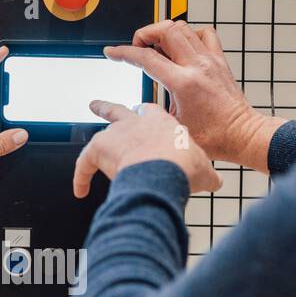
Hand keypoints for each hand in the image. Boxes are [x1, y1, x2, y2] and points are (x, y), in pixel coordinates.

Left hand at [73, 101, 221, 198]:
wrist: (167, 167)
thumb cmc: (185, 166)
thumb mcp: (204, 169)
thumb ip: (208, 174)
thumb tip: (216, 182)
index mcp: (162, 122)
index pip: (151, 113)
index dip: (146, 117)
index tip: (143, 116)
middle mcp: (137, 122)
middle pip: (119, 111)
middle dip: (109, 108)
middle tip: (99, 106)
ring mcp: (117, 133)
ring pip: (100, 133)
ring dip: (94, 142)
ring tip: (88, 149)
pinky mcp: (99, 148)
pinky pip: (84, 162)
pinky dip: (80, 176)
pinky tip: (79, 190)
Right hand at [104, 20, 284, 171]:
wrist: (243, 135)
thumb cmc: (215, 138)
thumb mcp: (173, 127)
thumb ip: (154, 112)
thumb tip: (139, 107)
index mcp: (183, 84)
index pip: (146, 58)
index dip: (124, 52)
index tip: (112, 52)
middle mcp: (197, 66)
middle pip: (166, 30)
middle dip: (144, 33)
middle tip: (138, 47)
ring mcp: (210, 60)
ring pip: (183, 27)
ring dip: (164, 32)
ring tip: (156, 47)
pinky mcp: (219, 61)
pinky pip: (204, 33)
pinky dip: (189, 34)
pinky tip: (182, 48)